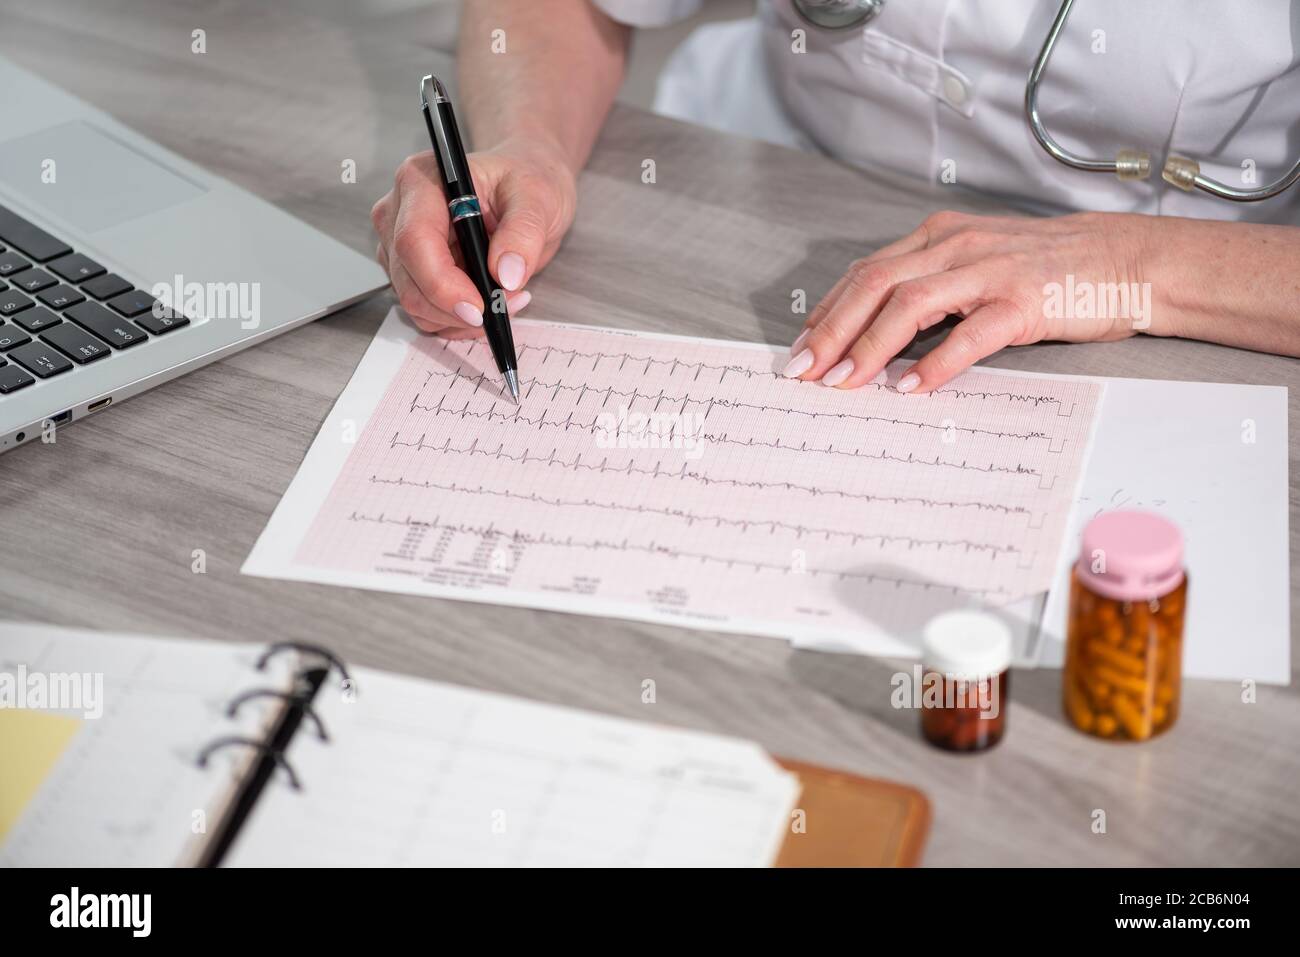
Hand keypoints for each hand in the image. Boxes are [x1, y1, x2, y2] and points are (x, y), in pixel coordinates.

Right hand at [370, 136, 577, 336]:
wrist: (523, 190)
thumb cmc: (525, 181)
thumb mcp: (537, 198)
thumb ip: (523, 233)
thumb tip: (506, 276)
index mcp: (422, 182)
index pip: (415, 241)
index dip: (442, 284)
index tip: (480, 309)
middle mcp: (400, 211)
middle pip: (409, 279)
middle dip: (456, 307)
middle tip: (506, 306)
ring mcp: (399, 244)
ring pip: (415, 302)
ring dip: (460, 317)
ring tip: (506, 298)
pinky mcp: (409, 270)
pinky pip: (425, 311)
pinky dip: (457, 319)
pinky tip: (489, 299)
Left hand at [783, 210, 1155, 391]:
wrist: (1127, 261)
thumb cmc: (1048, 270)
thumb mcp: (976, 264)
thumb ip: (929, 288)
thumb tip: (873, 334)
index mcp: (938, 237)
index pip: (865, 273)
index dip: (826, 312)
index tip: (800, 349)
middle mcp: (956, 246)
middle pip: (874, 285)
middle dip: (831, 331)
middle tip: (803, 371)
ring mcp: (990, 271)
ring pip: (911, 305)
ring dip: (870, 347)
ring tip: (844, 383)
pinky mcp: (1023, 301)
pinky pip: (970, 334)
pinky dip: (935, 363)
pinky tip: (911, 388)